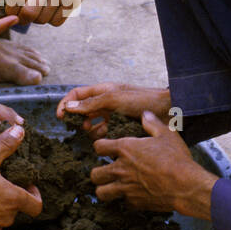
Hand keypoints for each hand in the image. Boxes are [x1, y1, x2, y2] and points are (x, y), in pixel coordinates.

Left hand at [0, 0, 88, 26]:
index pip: (15, 0)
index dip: (12, 10)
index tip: (14, 10)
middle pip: (29, 14)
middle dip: (25, 18)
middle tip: (27, 14)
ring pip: (43, 20)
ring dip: (40, 18)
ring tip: (43, 7)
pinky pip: (57, 22)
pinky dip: (53, 19)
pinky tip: (55, 8)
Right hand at [0, 123, 43, 229]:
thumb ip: (5, 145)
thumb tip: (19, 131)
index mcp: (13, 199)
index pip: (37, 205)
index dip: (35, 194)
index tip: (26, 184)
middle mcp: (6, 217)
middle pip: (19, 208)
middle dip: (13, 195)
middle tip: (1, 181)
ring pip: (3, 216)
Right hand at [55, 83, 171, 139]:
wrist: (169, 110)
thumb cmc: (142, 100)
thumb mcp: (114, 100)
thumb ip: (91, 103)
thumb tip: (68, 107)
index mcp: (103, 90)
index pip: (77, 95)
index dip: (66, 104)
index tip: (60, 118)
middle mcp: (106, 101)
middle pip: (83, 110)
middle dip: (80, 120)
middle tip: (84, 128)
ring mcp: (114, 114)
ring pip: (94, 123)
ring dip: (92, 130)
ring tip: (98, 134)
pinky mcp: (122, 126)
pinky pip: (106, 132)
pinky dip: (103, 136)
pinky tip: (107, 139)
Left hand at [91, 112, 215, 218]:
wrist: (186, 186)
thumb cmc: (176, 159)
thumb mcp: (167, 134)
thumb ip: (152, 123)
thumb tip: (145, 114)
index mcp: (125, 149)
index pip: (98, 147)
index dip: (101, 147)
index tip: (106, 149)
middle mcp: (120, 169)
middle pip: (94, 174)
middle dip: (98, 172)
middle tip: (107, 171)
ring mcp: (125, 188)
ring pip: (101, 193)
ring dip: (105, 189)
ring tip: (112, 186)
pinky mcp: (134, 202)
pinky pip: (122, 202)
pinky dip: (125, 200)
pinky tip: (133, 195)